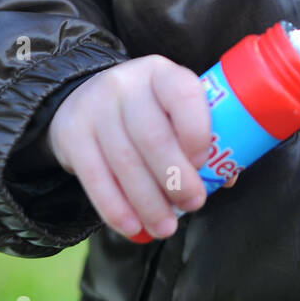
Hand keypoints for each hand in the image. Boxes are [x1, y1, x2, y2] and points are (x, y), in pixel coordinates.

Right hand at [46, 55, 212, 239]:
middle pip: (152, 136)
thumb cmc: (147, 110)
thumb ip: (198, 135)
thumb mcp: (171, 107)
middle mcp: (126, 84)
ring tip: (167, 227)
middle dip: (176, 178)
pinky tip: (134, 227)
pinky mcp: (72, 134)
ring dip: (149, 202)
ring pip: (124, 162)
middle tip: (194, 203)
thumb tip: (227, 177)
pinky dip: (116, 208)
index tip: (205, 163)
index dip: (197, 131)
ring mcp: (95, 108)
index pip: (183, 94)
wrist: (85, 98)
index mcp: (162, 73)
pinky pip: (95, 178)